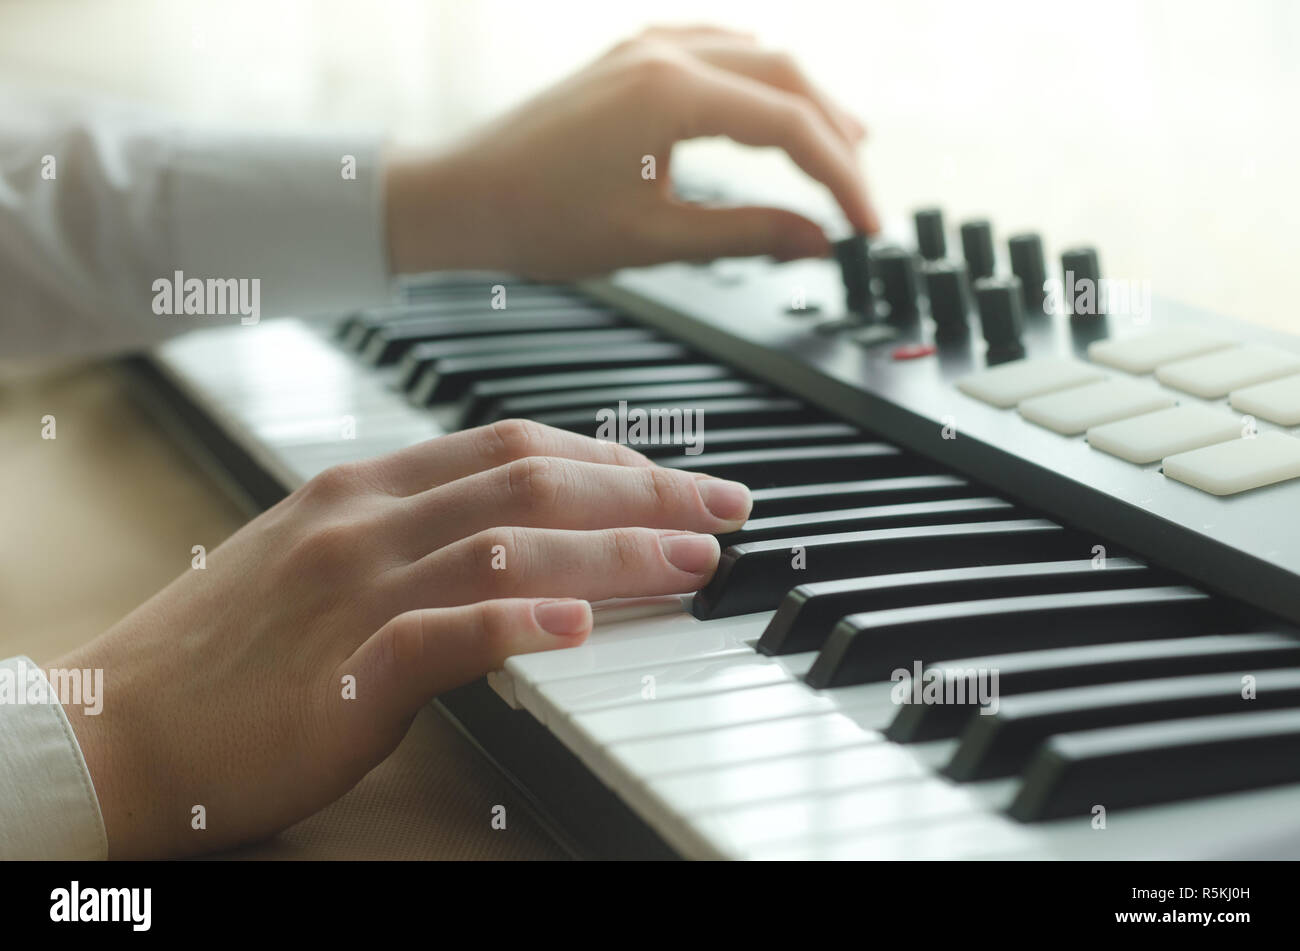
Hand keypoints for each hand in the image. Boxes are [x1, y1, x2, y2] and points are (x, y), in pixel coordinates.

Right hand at [53, 420, 751, 857]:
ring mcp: (353, 591)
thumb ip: (408, 532)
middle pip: (533, 481)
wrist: (117, 723)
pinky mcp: (343, 671)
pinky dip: (521, 619)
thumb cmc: (224, 648)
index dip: (608, 457)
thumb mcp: (315, 556)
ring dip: (615, 550)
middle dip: (644, 490)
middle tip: (723, 510)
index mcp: (364, 489)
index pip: (512, 445)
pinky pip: (445, 633)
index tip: (673, 478)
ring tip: (691, 563)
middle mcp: (366, 522)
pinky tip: (580, 622)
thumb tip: (508, 530)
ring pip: (511, 545)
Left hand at [385, 25, 876, 278]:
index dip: (842, 180)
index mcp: (673, 95)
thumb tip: (817, 242)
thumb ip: (746, 235)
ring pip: (758, 58)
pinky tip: (773, 104)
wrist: (459, 196)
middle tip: (861, 195)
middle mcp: (665, 54)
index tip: (866, 225)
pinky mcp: (631, 59)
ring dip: (806, 103)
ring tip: (844, 146)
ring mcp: (646, 49)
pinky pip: (718, 49)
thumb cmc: (537, 220)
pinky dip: (760, 80)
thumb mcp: (653, 241)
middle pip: (789, 79)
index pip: (792, 129)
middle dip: (836, 138)